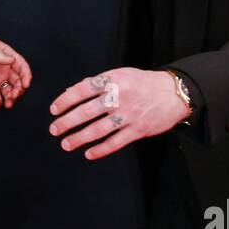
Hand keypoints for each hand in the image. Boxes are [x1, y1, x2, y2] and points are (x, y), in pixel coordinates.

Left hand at [0, 28, 31, 108]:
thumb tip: (12, 60)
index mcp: (6, 55)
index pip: (21, 66)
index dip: (26, 75)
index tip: (26, 84)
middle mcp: (4, 68)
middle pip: (17, 81)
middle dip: (19, 90)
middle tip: (15, 95)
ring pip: (8, 90)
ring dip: (10, 98)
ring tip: (8, 104)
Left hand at [48, 68, 188, 159]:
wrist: (174, 94)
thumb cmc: (143, 83)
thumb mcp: (121, 74)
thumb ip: (96, 82)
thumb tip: (70, 91)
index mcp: (113, 80)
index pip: (83, 90)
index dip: (66, 100)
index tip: (54, 109)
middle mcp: (120, 97)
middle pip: (87, 112)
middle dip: (67, 122)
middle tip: (54, 129)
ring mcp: (129, 115)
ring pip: (99, 130)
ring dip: (79, 138)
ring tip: (66, 144)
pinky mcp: (138, 130)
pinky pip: (116, 143)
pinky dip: (101, 150)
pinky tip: (88, 154)